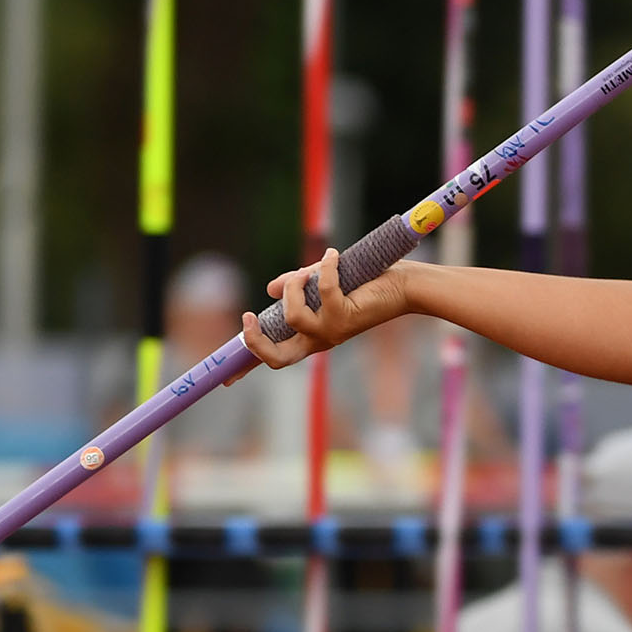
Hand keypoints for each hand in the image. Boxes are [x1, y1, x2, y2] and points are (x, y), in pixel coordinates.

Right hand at [238, 247, 416, 370]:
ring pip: (293, 317)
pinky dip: (324, 269)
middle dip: (256, 341)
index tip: (226, 376)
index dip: (249, 364)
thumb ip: (296, 287)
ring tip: (308, 271)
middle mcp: (320, 339)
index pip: (277, 357)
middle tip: (250, 317)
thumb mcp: (323, 284)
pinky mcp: (346, 317)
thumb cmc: (366, 283)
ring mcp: (332, 332)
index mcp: (313, 336)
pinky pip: (322, 291)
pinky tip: (334, 255)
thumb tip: (270, 290)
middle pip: (277, 358)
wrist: (406, 285)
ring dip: (293, 287)